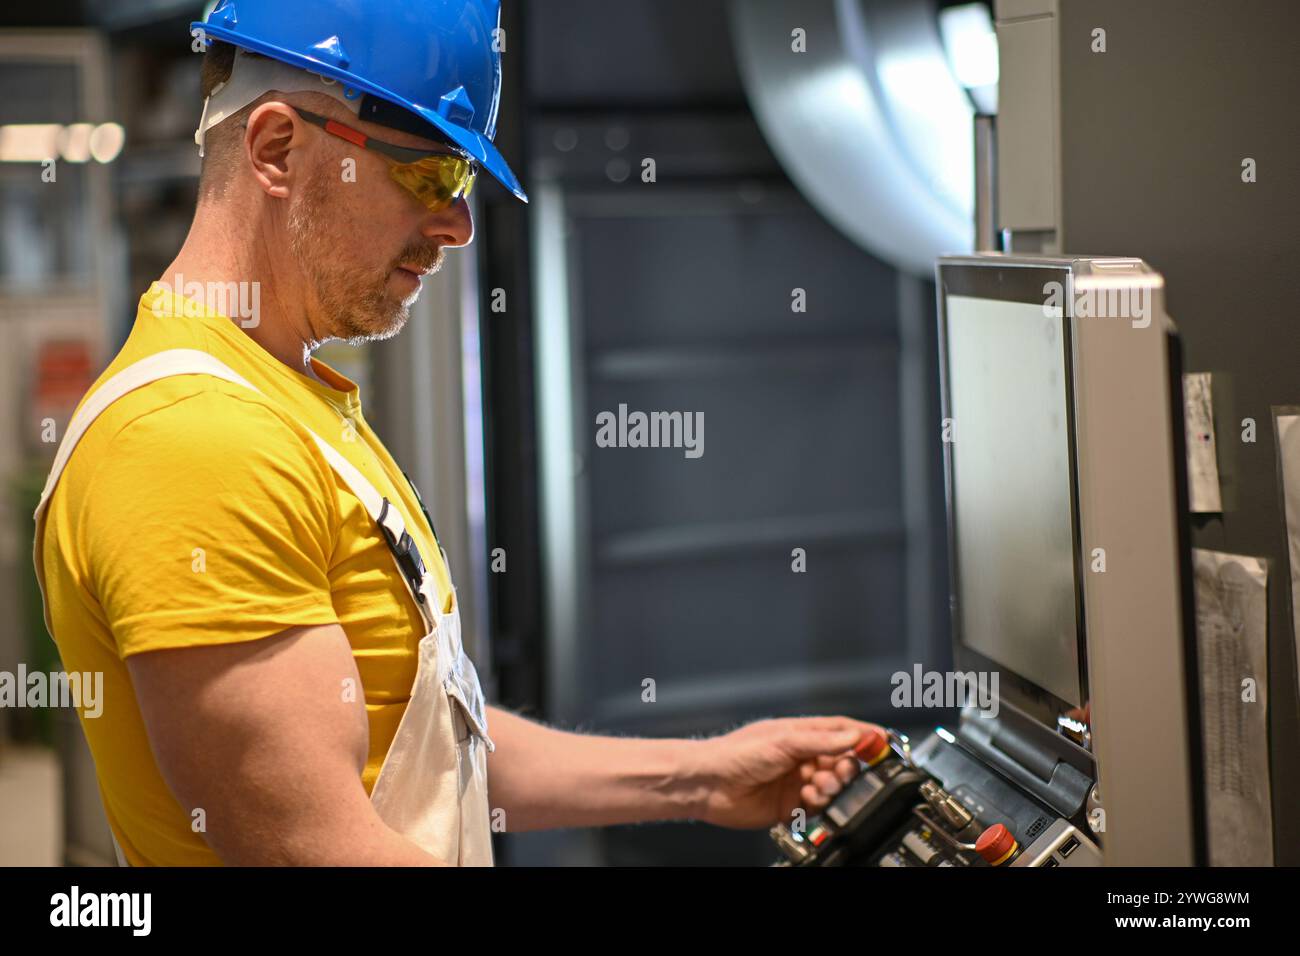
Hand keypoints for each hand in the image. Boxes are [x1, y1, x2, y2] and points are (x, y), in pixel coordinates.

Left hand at [691, 716, 883, 829]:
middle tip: (842, 770)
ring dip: (833, 785)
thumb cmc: (735, 753)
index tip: (883, 741)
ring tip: (819, 784)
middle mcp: (801, 756)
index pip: (840, 731)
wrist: (709, 784)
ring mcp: (796, 781)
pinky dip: (820, 802)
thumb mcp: (783, 740)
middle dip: (848, 765)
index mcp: (799, 734)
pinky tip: (809, 797)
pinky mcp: (791, 805)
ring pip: (832, 784)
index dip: (863, 735)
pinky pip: (818, 805)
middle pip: (841, 760)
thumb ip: (820, 741)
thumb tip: (853, 737)